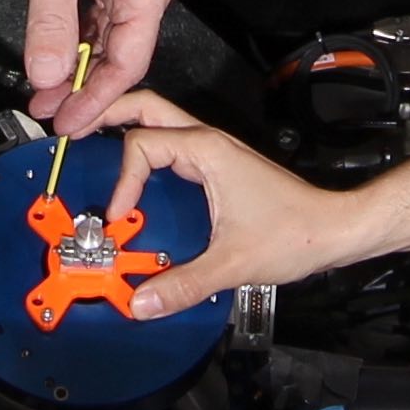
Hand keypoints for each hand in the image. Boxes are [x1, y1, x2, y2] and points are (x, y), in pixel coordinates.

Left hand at [18, 0, 176, 130]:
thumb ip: (52, 28)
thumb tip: (49, 73)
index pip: (128, 63)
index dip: (97, 99)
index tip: (70, 120)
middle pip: (122, 50)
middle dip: (85, 85)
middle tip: (53, 109)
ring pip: (110, 30)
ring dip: (80, 59)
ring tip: (49, 84)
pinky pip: (102, 8)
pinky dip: (81, 31)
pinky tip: (60, 46)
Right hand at [109, 91, 376, 318]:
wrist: (334, 228)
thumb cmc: (297, 233)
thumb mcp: (233, 264)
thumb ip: (184, 285)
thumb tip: (141, 303)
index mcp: (208, 151)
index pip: (143, 143)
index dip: (123, 179)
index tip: (120, 214)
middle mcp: (209, 143)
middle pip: (147, 107)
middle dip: (108, 113)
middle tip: (75, 128)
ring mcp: (214, 152)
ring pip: (160, 121)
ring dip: (126, 128)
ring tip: (94, 142)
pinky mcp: (219, 167)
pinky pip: (172, 146)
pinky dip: (146, 152)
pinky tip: (135, 176)